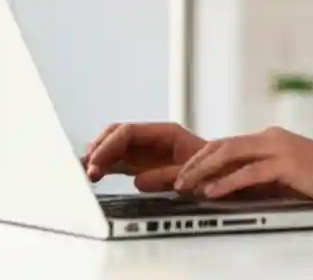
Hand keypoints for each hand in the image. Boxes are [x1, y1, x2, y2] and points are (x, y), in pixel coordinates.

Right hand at [81, 122, 206, 191]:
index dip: (110, 146)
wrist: (228, 178)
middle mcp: (153, 139)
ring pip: (114, 147)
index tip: (97, 162)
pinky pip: (118, 161)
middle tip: (88, 170)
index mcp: (166, 133)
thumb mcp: (196, 175)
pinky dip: (104, 166)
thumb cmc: (217, 173)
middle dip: (100, 149)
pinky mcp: (142, 165)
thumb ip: (168, 176)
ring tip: (84, 172)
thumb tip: (138, 180)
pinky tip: (91, 174)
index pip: (128, 132)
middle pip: (117, 135)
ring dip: (98, 158)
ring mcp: (146, 151)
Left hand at [173, 127, 312, 204]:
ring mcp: (279, 148)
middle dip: (195, 162)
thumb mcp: (286, 173)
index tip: (185, 172)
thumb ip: (262, 175)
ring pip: (230, 153)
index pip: (226, 144)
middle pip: (222, 144)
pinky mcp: (287, 163)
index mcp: (268, 139)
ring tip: (187, 185)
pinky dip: (228, 182)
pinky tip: (214, 191)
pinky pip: (250, 172)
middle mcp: (270, 138)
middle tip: (176, 179)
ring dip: (204, 170)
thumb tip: (234, 185)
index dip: (202, 157)